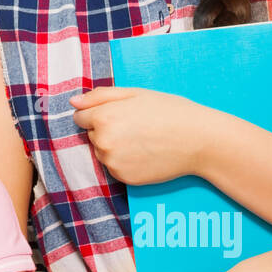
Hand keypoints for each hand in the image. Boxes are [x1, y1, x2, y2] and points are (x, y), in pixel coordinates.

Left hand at [70, 87, 212, 184]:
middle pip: (92, 135)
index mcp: (103, 116)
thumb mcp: (134, 93)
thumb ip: (99, 96)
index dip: (98, 113)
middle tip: (136, 125)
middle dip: (107, 130)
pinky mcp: (124, 178)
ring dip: (114, 147)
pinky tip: (145, 154)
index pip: (80, 117)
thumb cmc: (169, 111)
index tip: (118, 113)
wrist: (198, 139)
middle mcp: (103, 142)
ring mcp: (113, 162)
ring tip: (143, 140)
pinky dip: (125, 162)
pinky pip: (114, 168)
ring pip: (102, 152)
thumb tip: (73, 102)